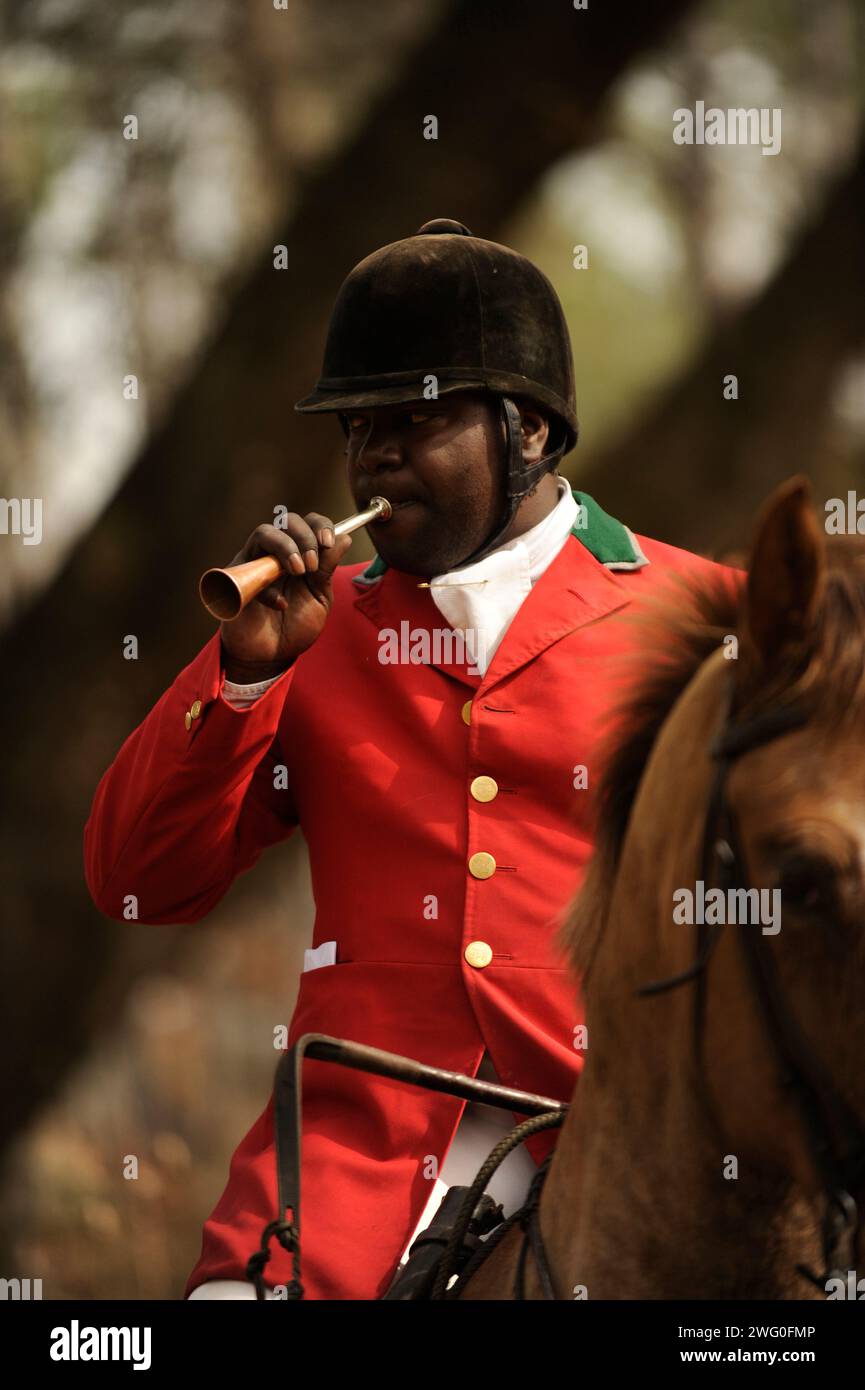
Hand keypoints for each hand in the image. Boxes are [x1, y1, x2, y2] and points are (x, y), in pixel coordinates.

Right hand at [219, 512, 352, 678]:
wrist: (273, 655)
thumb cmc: (295, 625)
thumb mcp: (319, 597)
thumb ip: (328, 570)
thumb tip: (344, 539)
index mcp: (300, 554)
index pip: (309, 523)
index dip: (320, 525)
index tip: (328, 542)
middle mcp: (276, 553)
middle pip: (287, 520)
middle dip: (304, 537)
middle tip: (312, 565)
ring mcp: (255, 563)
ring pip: (264, 532)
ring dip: (285, 547)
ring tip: (297, 572)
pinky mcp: (236, 579)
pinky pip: (248, 566)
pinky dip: (268, 586)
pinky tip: (280, 605)